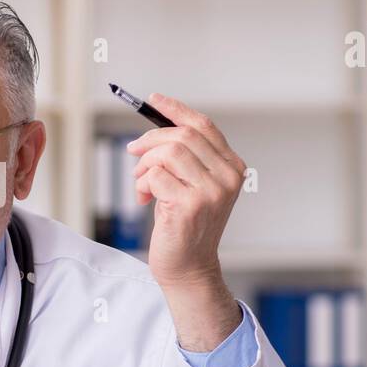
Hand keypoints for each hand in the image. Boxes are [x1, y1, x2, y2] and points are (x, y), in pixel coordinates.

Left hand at [126, 93, 245, 349]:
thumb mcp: (190, 184)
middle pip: (182, 135)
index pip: (204, 126)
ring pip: (168, 152)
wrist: (188, 267)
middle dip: (150, 140)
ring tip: (141, 184)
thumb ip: (183, 157)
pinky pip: (155, 176)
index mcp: (232, 167)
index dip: (176, 109)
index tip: (153, 99)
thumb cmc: (184, 224)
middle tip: (134, 152)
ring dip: (145, 166)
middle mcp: (228, 177)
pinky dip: (142, 184)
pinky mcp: (191, 205)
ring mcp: (212, 191)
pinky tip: (143, 200)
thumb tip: (155, 127)